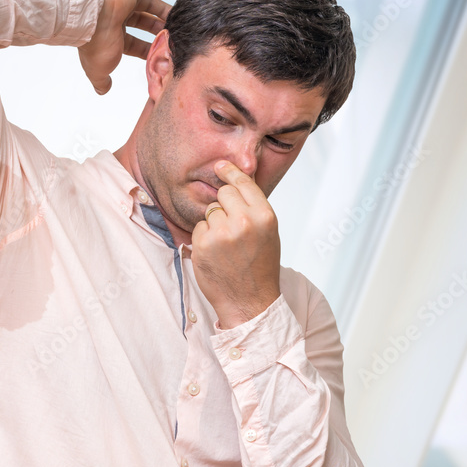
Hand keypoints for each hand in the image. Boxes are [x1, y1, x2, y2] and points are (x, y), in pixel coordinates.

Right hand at [78, 0, 172, 94]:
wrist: (90, 21)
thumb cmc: (95, 46)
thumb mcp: (99, 70)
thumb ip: (102, 80)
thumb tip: (103, 90)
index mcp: (111, 36)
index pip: (133, 43)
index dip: (147, 49)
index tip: (161, 54)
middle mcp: (118, 17)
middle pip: (143, 23)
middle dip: (158, 30)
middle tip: (173, 34)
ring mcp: (124, 0)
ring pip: (148, 4)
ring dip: (163, 10)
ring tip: (179, 15)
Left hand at [191, 160, 281, 328]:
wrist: (250, 301)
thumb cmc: (260, 266)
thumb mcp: (268, 232)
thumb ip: (254, 207)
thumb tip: (236, 181)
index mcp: (265, 216)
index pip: (244, 183)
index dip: (230, 172)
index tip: (220, 165)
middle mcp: (244, 221)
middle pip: (223, 193)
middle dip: (224, 204)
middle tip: (231, 225)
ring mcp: (222, 233)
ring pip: (210, 210)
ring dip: (214, 223)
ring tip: (226, 244)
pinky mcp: (203, 244)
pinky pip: (198, 227)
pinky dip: (203, 237)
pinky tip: (215, 253)